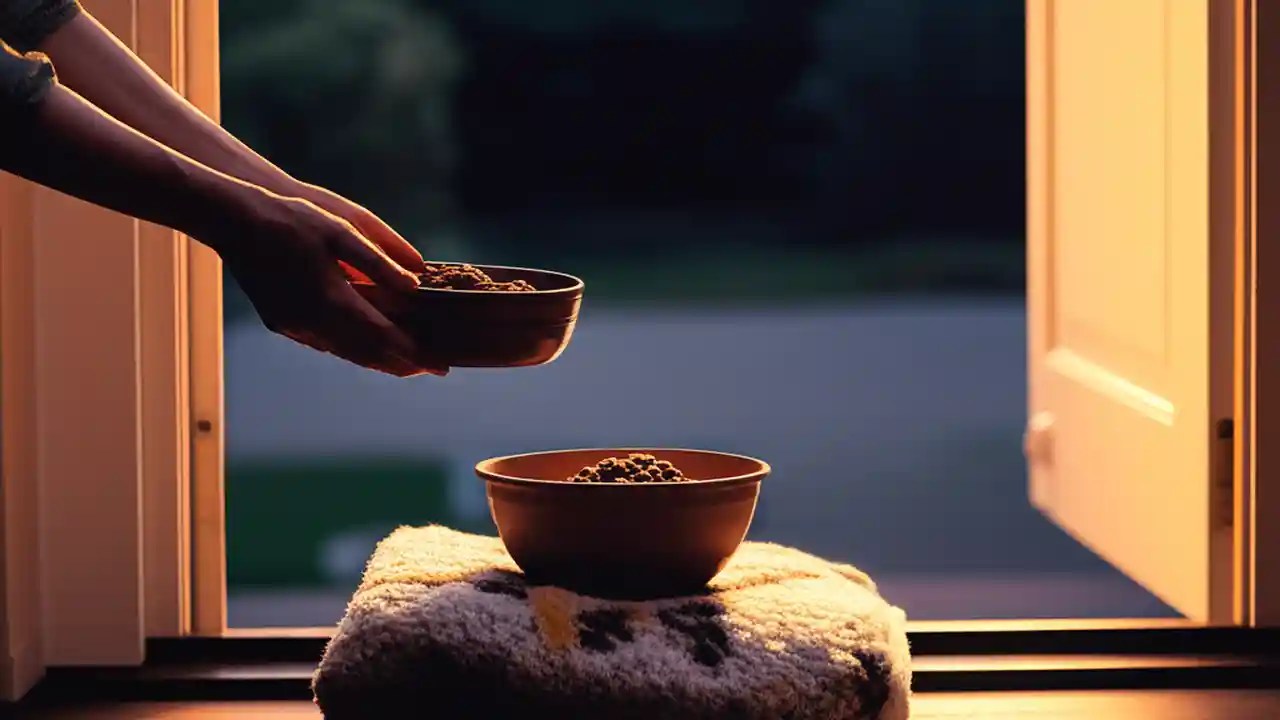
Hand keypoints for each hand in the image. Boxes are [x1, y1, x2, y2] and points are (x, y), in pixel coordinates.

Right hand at [213, 188, 445, 377]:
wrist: (231, 221)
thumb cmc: (290, 219)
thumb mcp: (341, 230)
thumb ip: (379, 261)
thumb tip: (415, 285)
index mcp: (330, 298)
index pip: (382, 337)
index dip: (414, 353)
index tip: (440, 364)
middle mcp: (311, 320)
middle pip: (365, 354)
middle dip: (401, 365)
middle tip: (431, 370)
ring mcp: (292, 324)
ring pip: (343, 353)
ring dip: (376, 360)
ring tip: (404, 363)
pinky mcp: (279, 322)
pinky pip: (323, 344)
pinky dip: (349, 349)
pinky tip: (363, 346)